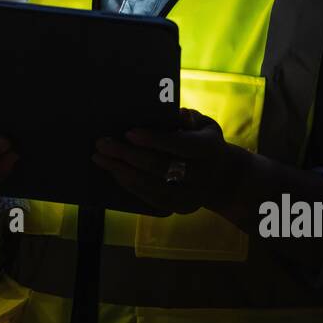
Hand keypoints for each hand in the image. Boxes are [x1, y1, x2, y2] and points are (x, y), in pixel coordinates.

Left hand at [91, 107, 245, 214]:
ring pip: (152, 185)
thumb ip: (189, 118)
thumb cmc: (203, 141)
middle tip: (102, 143)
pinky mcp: (180, 208)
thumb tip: (176, 114)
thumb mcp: (204, 125)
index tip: (129, 133)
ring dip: (122, 171)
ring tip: (100, 157)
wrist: (223, 178)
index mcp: (209, 150)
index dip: (155, 139)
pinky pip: (150, 198)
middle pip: (160, 166)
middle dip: (128, 155)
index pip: (180, 145)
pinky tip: (114, 171)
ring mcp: (191, 196)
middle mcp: (202, 176)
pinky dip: (129, 184)